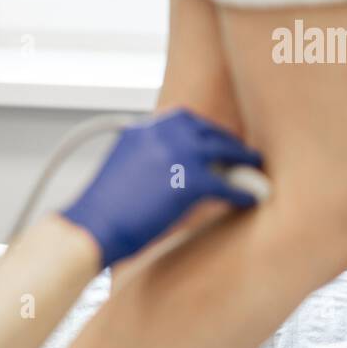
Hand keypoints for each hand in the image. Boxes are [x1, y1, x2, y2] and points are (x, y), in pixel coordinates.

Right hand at [61, 108, 263, 267]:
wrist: (91, 229)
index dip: (202, 131)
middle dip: (226, 141)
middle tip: (241, 152)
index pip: (182, 119)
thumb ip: (150, 162)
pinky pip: (227, 183)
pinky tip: (249, 198)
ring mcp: (178, 153)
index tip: (213, 138)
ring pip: (224, 149)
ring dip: (242, 158)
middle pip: (207, 130)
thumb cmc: (101, 212)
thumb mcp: (123, 171)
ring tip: (255, 167)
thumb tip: (176, 175)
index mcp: (141, 130)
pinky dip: (241, 192)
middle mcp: (160, 133)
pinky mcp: (191, 180)